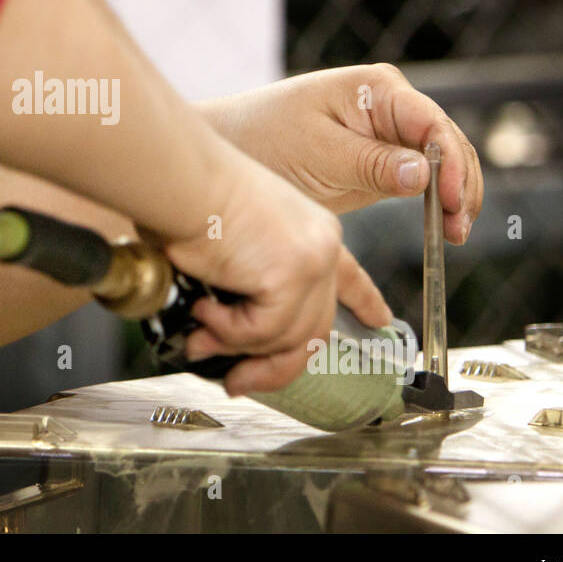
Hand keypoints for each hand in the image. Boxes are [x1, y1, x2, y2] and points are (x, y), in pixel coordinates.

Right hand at [160, 154, 392, 394]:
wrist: (182, 179)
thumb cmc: (189, 201)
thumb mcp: (232, 248)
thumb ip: (240, 292)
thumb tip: (216, 339)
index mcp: (311, 231)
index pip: (350, 276)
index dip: (365, 302)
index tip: (380, 321)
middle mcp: (321, 245)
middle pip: (314, 328)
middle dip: (272, 366)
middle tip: (236, 381)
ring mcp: (312, 261)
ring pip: (285, 338)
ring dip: (235, 347)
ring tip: (199, 337)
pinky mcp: (291, 275)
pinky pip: (261, 331)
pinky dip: (227, 331)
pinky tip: (203, 310)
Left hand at [199, 64, 483, 244]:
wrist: (231, 149)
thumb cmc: (264, 139)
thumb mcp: (316, 154)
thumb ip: (370, 162)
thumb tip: (423, 172)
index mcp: (376, 88)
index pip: (432, 124)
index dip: (450, 164)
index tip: (450, 203)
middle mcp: (391, 104)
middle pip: (446, 142)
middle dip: (459, 185)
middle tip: (456, 231)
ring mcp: (388, 131)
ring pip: (442, 163)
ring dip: (454, 196)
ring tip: (453, 235)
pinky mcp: (380, 159)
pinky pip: (422, 179)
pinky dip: (436, 202)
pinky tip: (442, 229)